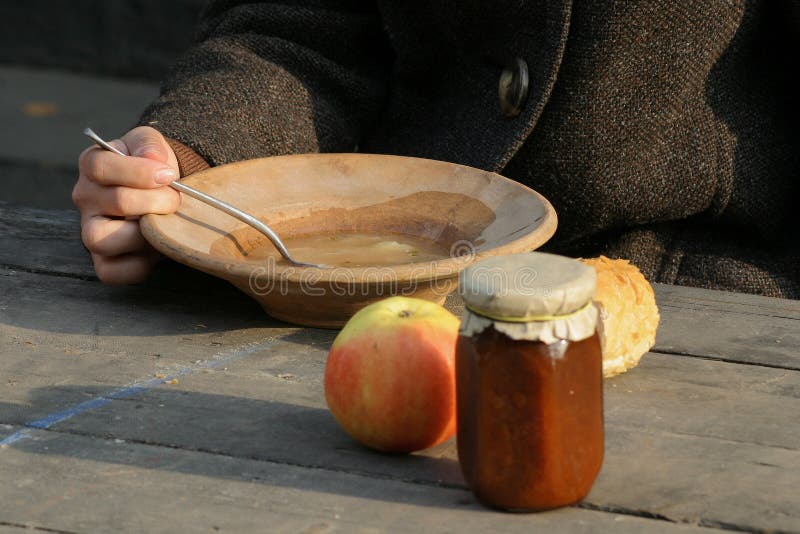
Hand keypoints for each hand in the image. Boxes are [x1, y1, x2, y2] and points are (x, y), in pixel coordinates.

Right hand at [72, 126, 180, 283]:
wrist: (164, 193)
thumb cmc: (154, 166)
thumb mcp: (151, 144)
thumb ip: (149, 145)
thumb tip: (155, 159)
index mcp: (93, 166)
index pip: (101, 167)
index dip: (140, 172)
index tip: (168, 175)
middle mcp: (85, 199)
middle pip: (116, 202)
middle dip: (156, 201)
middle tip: (176, 201)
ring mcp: (90, 231)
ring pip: (102, 240)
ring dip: (145, 234)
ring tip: (164, 225)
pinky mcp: (103, 261)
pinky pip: (112, 272)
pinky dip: (139, 265)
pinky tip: (156, 248)